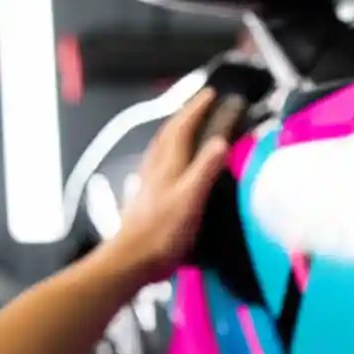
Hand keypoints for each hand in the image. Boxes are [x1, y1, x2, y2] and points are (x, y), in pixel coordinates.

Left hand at [105, 88, 227, 284]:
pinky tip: (174, 161)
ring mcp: (150, 181)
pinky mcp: (148, 196)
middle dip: (186, 114)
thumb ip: (205, 169)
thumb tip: (221, 141)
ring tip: (190, 124)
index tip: (211, 94)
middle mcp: (156, 167)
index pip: (183, 127)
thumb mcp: (190, 199)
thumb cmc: (162, 232)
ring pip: (163, 146)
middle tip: (202, 103)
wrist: (132, 259)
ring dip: (177, 131)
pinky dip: (172, 151)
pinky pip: (161, 162)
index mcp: (168, 164)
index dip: (197, 109)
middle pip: (170, 132)